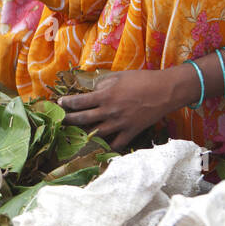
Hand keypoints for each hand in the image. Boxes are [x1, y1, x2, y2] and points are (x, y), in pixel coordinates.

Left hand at [57, 69, 177, 150]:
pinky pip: (116, 144)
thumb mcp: (119, 76)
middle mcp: (109, 112)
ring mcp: (120, 124)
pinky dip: (107, 147)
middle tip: (60, 121)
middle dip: (69, 120)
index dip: (67, 103)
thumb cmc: (142, 80)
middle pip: (83, 120)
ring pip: (96, 134)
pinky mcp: (131, 132)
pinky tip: (99, 148)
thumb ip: (103, 84)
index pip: (79, 102)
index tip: (59, 103)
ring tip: (75, 135)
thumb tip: (92, 91)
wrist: (165, 91)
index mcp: (105, 96)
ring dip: (84, 135)